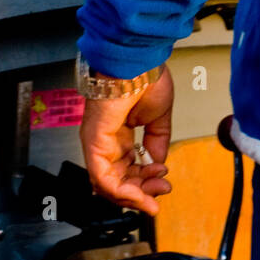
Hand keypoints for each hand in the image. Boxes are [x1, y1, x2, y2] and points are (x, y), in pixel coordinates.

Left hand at [79, 64, 174, 215]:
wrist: (140, 63)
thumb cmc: (145, 79)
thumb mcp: (159, 119)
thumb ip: (157, 143)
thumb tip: (158, 163)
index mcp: (119, 136)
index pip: (127, 170)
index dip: (146, 182)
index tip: (165, 183)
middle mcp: (105, 142)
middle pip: (118, 181)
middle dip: (142, 191)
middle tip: (162, 191)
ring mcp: (97, 143)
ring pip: (107, 185)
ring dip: (133, 196)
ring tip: (154, 195)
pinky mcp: (94, 143)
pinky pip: (102, 177)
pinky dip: (121, 191)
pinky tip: (140, 194)